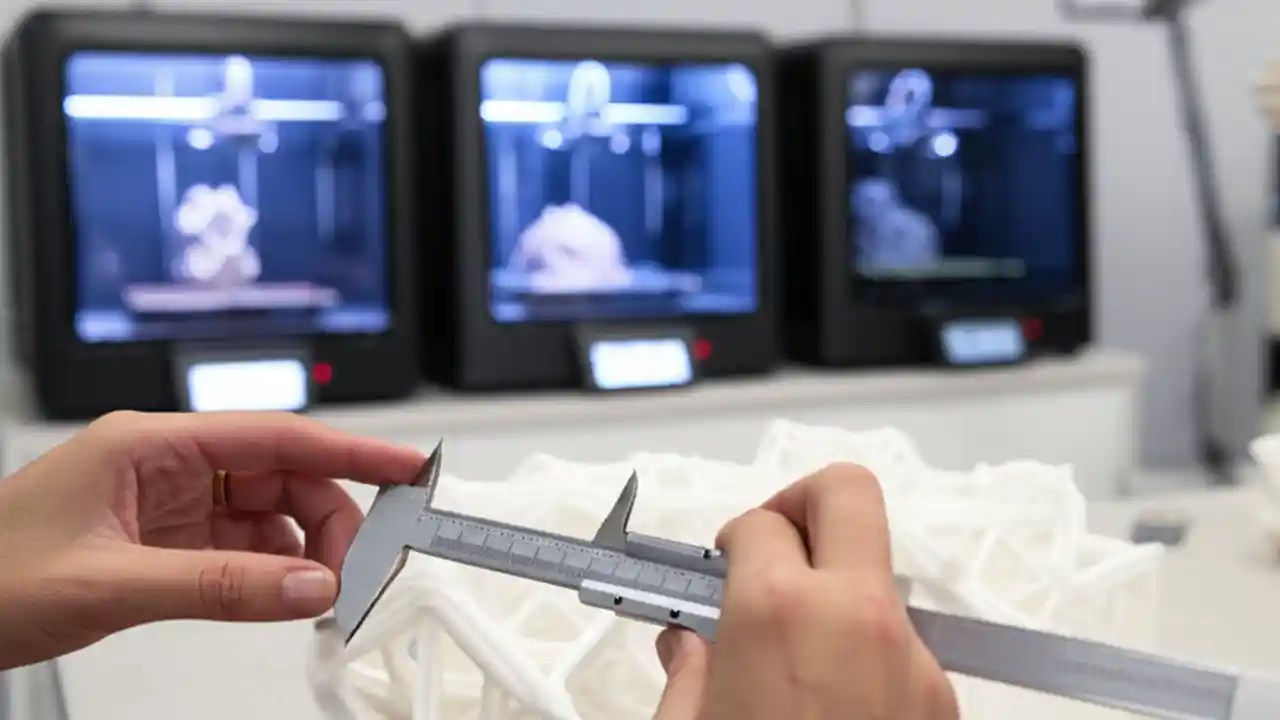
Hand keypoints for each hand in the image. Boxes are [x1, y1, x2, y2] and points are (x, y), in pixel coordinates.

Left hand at [0, 411, 424, 669]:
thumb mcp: (109, 583)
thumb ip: (219, 587)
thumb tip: (310, 587)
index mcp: (149, 443)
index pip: (273, 436)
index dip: (350, 451)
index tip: (407, 468)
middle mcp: (165, 464)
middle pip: (279, 475)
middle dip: (329, 518)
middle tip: (359, 570)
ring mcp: (166, 503)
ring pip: (267, 512)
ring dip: (304, 548)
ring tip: (326, 591)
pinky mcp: (163, 541)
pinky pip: (240, 547)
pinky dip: (273, 571)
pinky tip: (286, 594)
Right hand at [652, 464, 957, 719]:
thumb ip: (686, 672)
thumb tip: (689, 647)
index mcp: (778, 612)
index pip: (758, 522)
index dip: (732, 542)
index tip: (719, 571)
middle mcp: (855, 615)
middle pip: (847, 492)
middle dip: (805, 503)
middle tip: (774, 547)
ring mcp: (910, 652)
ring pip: (875, 574)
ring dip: (836, 589)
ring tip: (798, 650)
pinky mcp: (943, 694)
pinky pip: (900, 639)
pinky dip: (865, 649)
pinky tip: (834, 695)